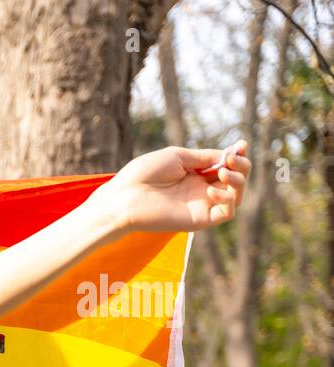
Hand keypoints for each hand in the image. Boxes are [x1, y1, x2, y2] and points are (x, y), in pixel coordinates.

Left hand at [89, 140, 250, 235]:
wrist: (125, 197)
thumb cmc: (144, 175)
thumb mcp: (177, 157)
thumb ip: (204, 157)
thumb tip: (228, 154)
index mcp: (194, 173)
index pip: (225, 165)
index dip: (237, 155)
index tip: (240, 145)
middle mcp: (200, 190)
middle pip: (235, 179)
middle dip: (241, 166)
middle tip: (231, 160)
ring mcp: (200, 205)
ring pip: (236, 196)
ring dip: (238, 181)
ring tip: (222, 173)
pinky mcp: (198, 220)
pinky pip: (226, 213)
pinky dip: (227, 199)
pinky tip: (209, 190)